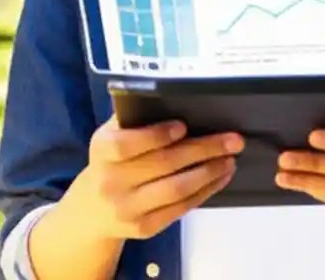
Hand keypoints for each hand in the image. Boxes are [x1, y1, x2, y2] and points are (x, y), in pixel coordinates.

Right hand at [57, 118, 243, 240]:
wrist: (92, 211)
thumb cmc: (112, 163)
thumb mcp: (111, 137)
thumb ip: (135, 118)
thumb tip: (175, 97)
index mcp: (102, 151)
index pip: (125, 145)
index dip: (156, 135)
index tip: (183, 126)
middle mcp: (110, 181)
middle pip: (162, 164)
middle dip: (203, 150)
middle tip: (232, 140)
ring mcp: (126, 208)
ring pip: (176, 189)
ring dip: (209, 173)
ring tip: (230, 159)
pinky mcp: (144, 227)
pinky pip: (180, 208)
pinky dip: (205, 191)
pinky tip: (220, 178)